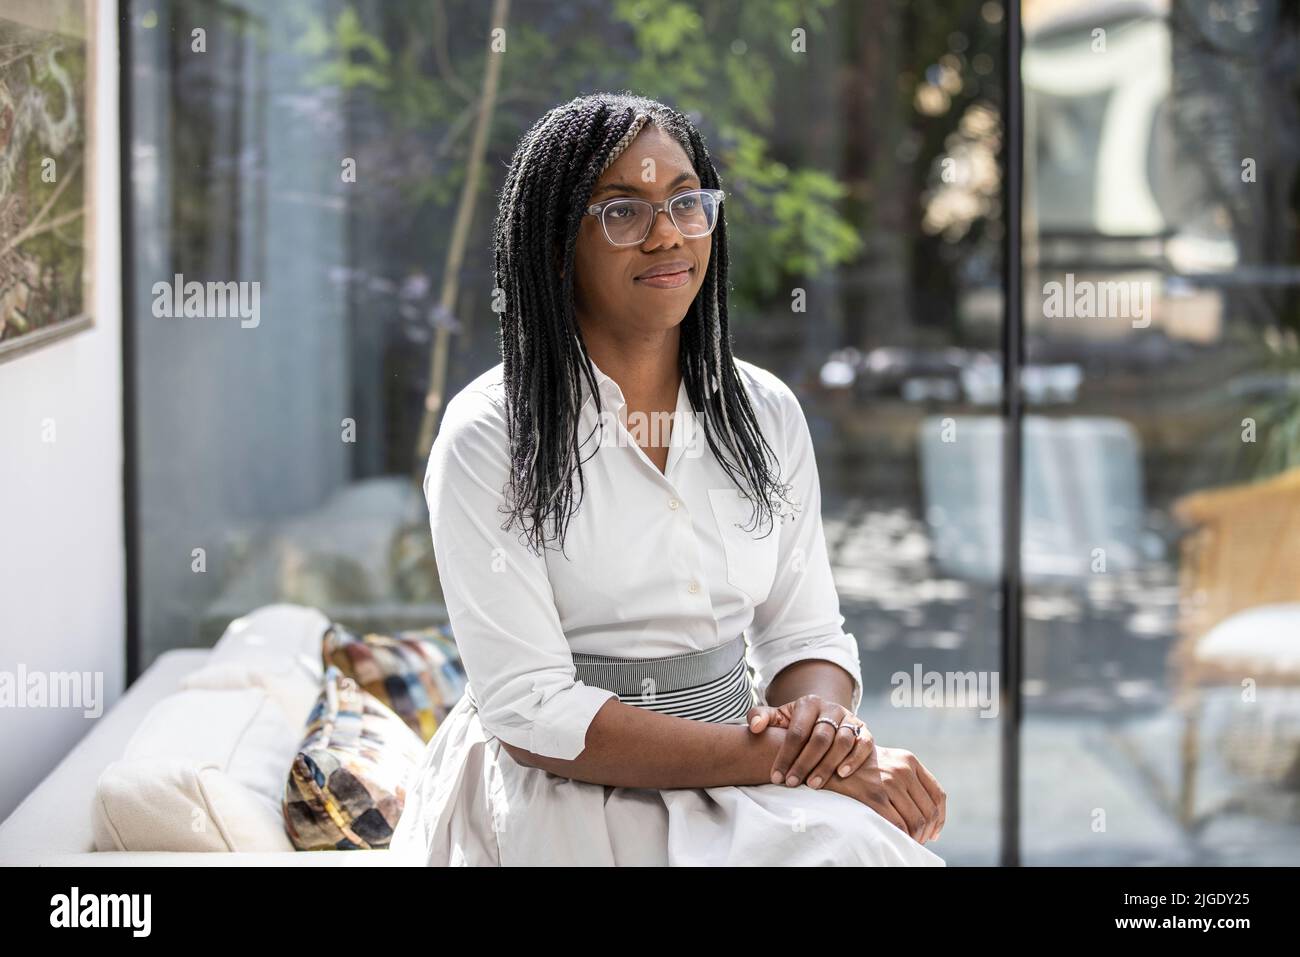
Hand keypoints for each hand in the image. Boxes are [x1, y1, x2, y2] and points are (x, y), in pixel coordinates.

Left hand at [747, 694, 872, 789]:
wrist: (823, 719)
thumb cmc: (795, 724)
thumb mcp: (778, 717)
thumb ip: (760, 716)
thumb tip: (754, 727)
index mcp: (809, 703)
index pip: (797, 731)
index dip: (785, 755)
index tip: (776, 777)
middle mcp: (832, 709)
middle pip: (820, 737)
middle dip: (804, 763)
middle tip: (792, 783)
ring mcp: (850, 719)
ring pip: (843, 741)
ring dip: (828, 765)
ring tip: (813, 785)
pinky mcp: (865, 732)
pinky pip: (864, 744)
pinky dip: (854, 759)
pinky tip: (841, 774)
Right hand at [823, 744, 945, 844]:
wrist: (827, 759)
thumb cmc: (857, 766)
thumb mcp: (887, 762)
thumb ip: (907, 778)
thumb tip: (929, 813)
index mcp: (909, 760)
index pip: (938, 794)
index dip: (940, 817)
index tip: (934, 830)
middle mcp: (902, 769)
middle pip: (928, 811)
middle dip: (927, 832)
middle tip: (920, 841)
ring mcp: (888, 782)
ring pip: (916, 821)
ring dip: (916, 837)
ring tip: (908, 841)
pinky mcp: (874, 795)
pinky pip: (898, 824)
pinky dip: (902, 836)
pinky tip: (897, 838)